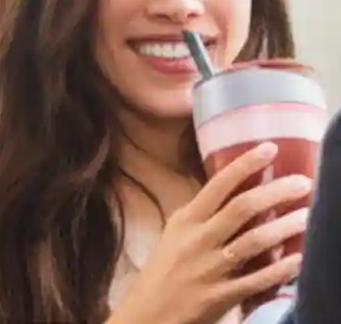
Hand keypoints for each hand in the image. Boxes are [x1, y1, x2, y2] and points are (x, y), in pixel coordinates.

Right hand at [110, 142, 309, 323]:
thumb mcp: (175, 236)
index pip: (217, 185)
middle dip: (275, 191)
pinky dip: (280, 270)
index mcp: (185, 221)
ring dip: (283, 227)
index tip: (268, 147)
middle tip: (303, 181)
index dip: (244, 165)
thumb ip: (202, 217)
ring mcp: (209, 268)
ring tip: (307, 215)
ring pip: (253, 242)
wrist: (147, 314)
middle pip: (241, 208)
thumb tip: (235, 195)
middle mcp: (197, 240)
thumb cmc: (164, 272)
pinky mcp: (220, 295)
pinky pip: (256, 280)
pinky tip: (299, 260)